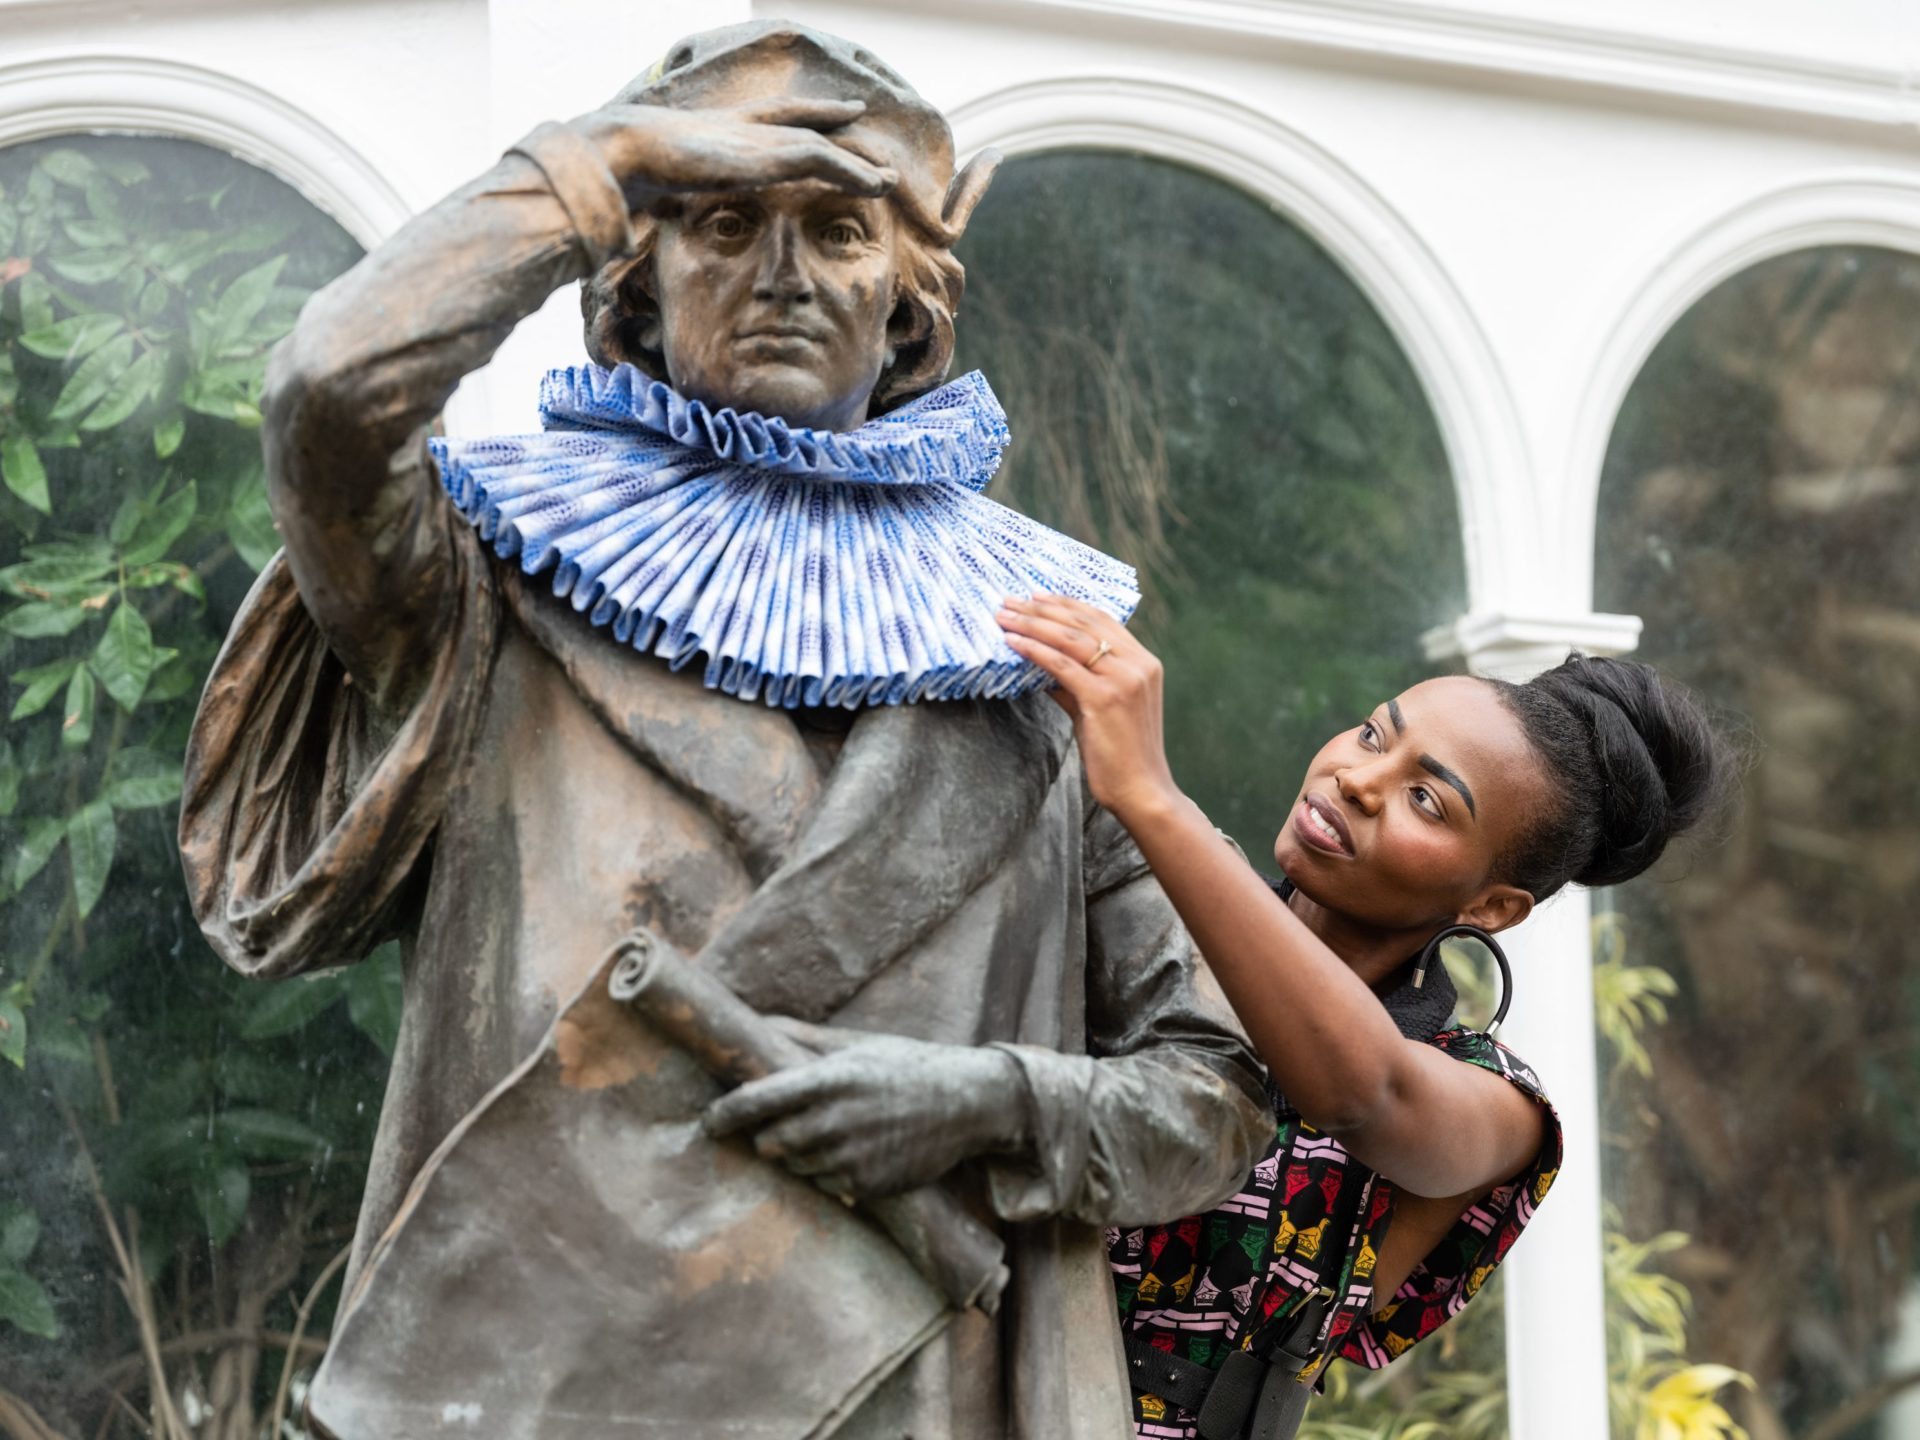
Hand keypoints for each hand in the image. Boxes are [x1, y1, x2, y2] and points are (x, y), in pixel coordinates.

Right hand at [579, 98, 897, 213]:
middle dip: (830, 117)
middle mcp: (745, 124)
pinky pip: (828, 161)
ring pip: (822, 143)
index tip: (809, 113)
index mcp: (719, 127)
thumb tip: (635, 227)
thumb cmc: (628, 172)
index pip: (765, 115)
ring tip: (886, 176)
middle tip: (857, 115)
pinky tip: (878, 185)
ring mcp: (761, 137)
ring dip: (856, 161)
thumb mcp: (652, 187)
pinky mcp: (774, 154)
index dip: (789, 114)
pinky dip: (855, 174)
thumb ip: (659, 198)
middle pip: (800, 116)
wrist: (629, 151)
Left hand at [703, 1023, 1028, 1200]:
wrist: (967, 1103)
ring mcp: (851, 1157)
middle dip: (769, 1135)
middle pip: (769, 1143)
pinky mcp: (867, 1184)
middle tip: (788, 1122)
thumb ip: (801, 1038)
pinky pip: (826, 1183)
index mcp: (828, 1079)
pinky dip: (830, 1170)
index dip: (723, 1114)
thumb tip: (754, 1021)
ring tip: (833, 1131)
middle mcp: (836, 1120)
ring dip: (801, 1153)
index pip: (755, 1102)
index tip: (708, 1122)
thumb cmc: (906, 1065)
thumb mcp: (856, 1044)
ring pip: (797, 1166)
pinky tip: (856, 1149)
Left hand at [996, 595, 1179, 822]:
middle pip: (1083, 623)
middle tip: (1010, 601)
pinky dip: (1034, 650)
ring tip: (1004, 617)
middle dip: (1042, 609)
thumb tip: (1044, 669)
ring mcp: (1124, 679)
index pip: (1102, 619)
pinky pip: (1061, 665)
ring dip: (1032, 624)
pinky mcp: (1105, 698)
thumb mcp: (1103, 709)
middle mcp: (1138, 664)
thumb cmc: (1121, 755)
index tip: (1036, 597)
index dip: (1067, 605)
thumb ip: (1079, 684)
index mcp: (1144, 662)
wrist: (1143, 791)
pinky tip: (1013, 643)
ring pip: (1070, 638)